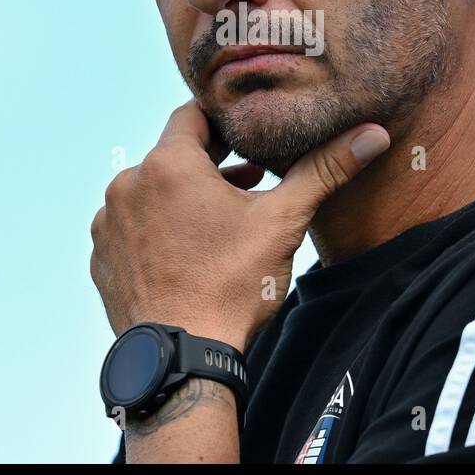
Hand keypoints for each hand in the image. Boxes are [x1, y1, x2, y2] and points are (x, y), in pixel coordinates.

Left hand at [90, 99, 389, 349]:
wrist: (182, 358)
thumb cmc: (232, 286)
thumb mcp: (283, 222)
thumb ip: (324, 170)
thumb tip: (372, 134)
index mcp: (167, 163)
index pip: (194, 115)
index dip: (226, 123)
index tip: (251, 138)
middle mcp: (128, 185)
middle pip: (173, 156)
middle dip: (211, 166)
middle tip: (251, 183)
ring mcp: (108, 224)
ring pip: (151, 193)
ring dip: (182, 200)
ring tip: (222, 223)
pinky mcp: (101, 259)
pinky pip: (132, 229)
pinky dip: (157, 232)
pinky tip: (188, 254)